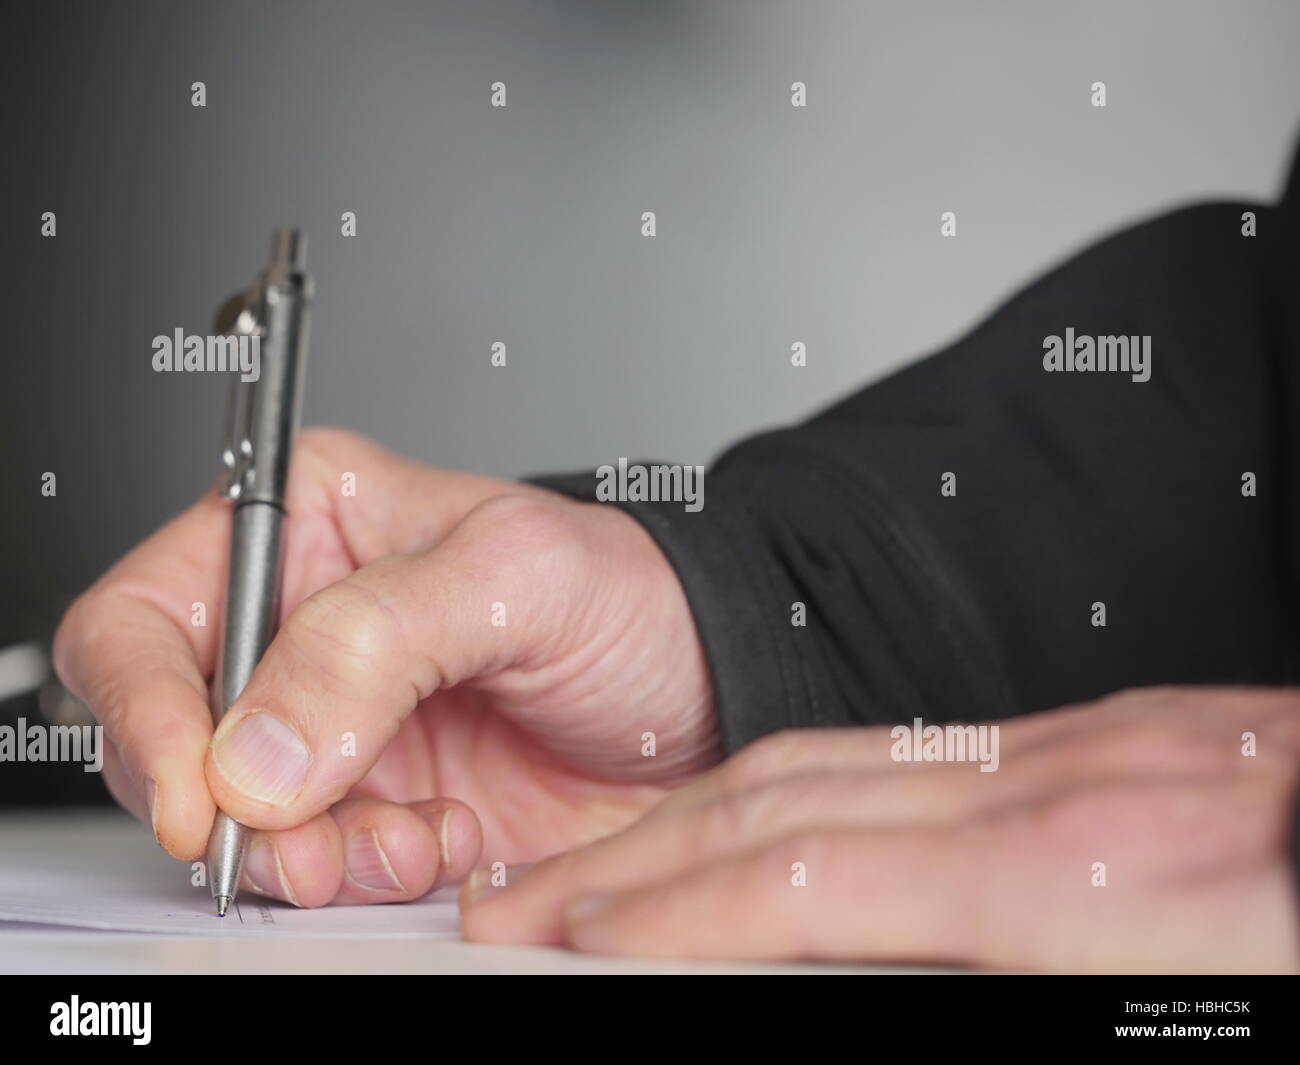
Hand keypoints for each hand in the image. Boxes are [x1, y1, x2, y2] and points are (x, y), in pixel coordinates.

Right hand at [53, 428, 716, 906]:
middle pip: (173, 734)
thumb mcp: (517, 575)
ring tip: (412, 834)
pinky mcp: (374, 804)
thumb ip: (376, 640)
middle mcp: (302, 628)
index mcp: (308, 527)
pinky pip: (315, 868)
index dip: (147, 708)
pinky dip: (368, 875)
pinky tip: (448, 838)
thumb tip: (258, 750)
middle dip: (233, 806)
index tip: (201, 789)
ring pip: (238, 820)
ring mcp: (335, 727)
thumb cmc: (634, 595)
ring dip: (313, 853)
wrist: (712, 693)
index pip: (144, 616)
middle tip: (312, 839)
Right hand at [460, 687, 1299, 972]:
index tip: (578, 937)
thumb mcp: (1154, 1002)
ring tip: (605, 858)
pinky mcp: (1078, 733)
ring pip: (822, 763)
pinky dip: (787, 782)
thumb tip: (819, 959)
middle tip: (536, 896)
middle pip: (784, 809)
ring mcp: (1058, 745)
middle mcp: (1042, 788)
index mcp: (1072, 877)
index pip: (810, 886)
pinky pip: (892, 749)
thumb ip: (983, 982)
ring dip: (694, 813)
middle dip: (638, 856)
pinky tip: (748, 810)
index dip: (673, 912)